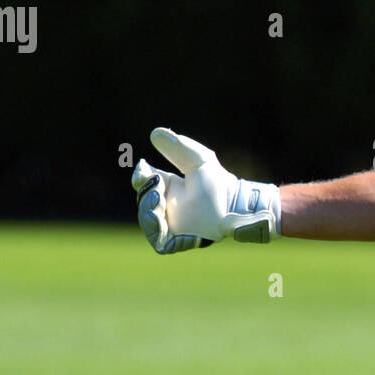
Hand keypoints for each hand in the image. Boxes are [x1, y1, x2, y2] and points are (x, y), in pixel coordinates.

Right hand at [130, 127, 280, 253]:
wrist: (234, 203)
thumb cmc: (219, 183)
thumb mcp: (197, 160)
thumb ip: (178, 147)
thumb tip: (155, 132)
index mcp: (170, 187)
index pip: (145, 183)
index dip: (140, 177)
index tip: (144, 168)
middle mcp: (169, 207)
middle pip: (144, 203)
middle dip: (145, 194)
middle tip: (155, 187)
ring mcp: (173, 226)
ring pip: (149, 223)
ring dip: (147, 211)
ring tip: (157, 199)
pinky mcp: (179, 242)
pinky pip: (160, 242)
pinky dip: (156, 231)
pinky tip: (159, 219)